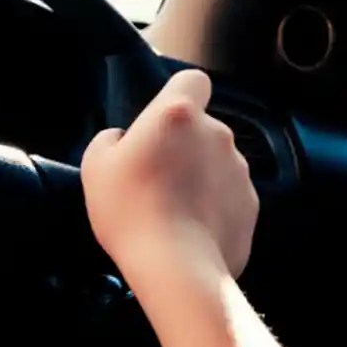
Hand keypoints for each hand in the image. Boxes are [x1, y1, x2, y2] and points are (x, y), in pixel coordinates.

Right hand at [81, 69, 257, 281]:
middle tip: (153, 175)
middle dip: (182, 145)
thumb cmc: (131, 210)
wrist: (176, 267)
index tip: (163, 117)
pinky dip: (212, 206)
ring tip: (170, 207)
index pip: (192, 80)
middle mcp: (216, 134)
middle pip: (201, 127)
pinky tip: (189, 228)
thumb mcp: (95, 165)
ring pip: (215, 162)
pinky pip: (227, 195)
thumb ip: (110, 139)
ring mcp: (239, 171)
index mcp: (177, 115)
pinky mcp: (251, 206)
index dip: (179, 93)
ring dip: (198, 176)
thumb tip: (123, 140)